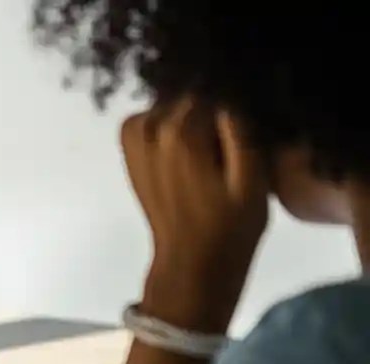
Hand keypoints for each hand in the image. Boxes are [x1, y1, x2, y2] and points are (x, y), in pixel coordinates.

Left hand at [121, 97, 269, 331]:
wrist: (190, 260)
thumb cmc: (230, 225)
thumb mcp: (252, 179)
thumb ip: (240, 129)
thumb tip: (228, 93)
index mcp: (181, 131)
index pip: (214, 86)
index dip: (233, 104)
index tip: (241, 132)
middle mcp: (149, 127)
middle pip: (190, 92)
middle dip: (211, 108)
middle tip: (225, 147)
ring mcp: (134, 137)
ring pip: (171, 102)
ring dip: (189, 117)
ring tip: (207, 152)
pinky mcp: (128, 147)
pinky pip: (150, 116)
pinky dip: (168, 125)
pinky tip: (187, 151)